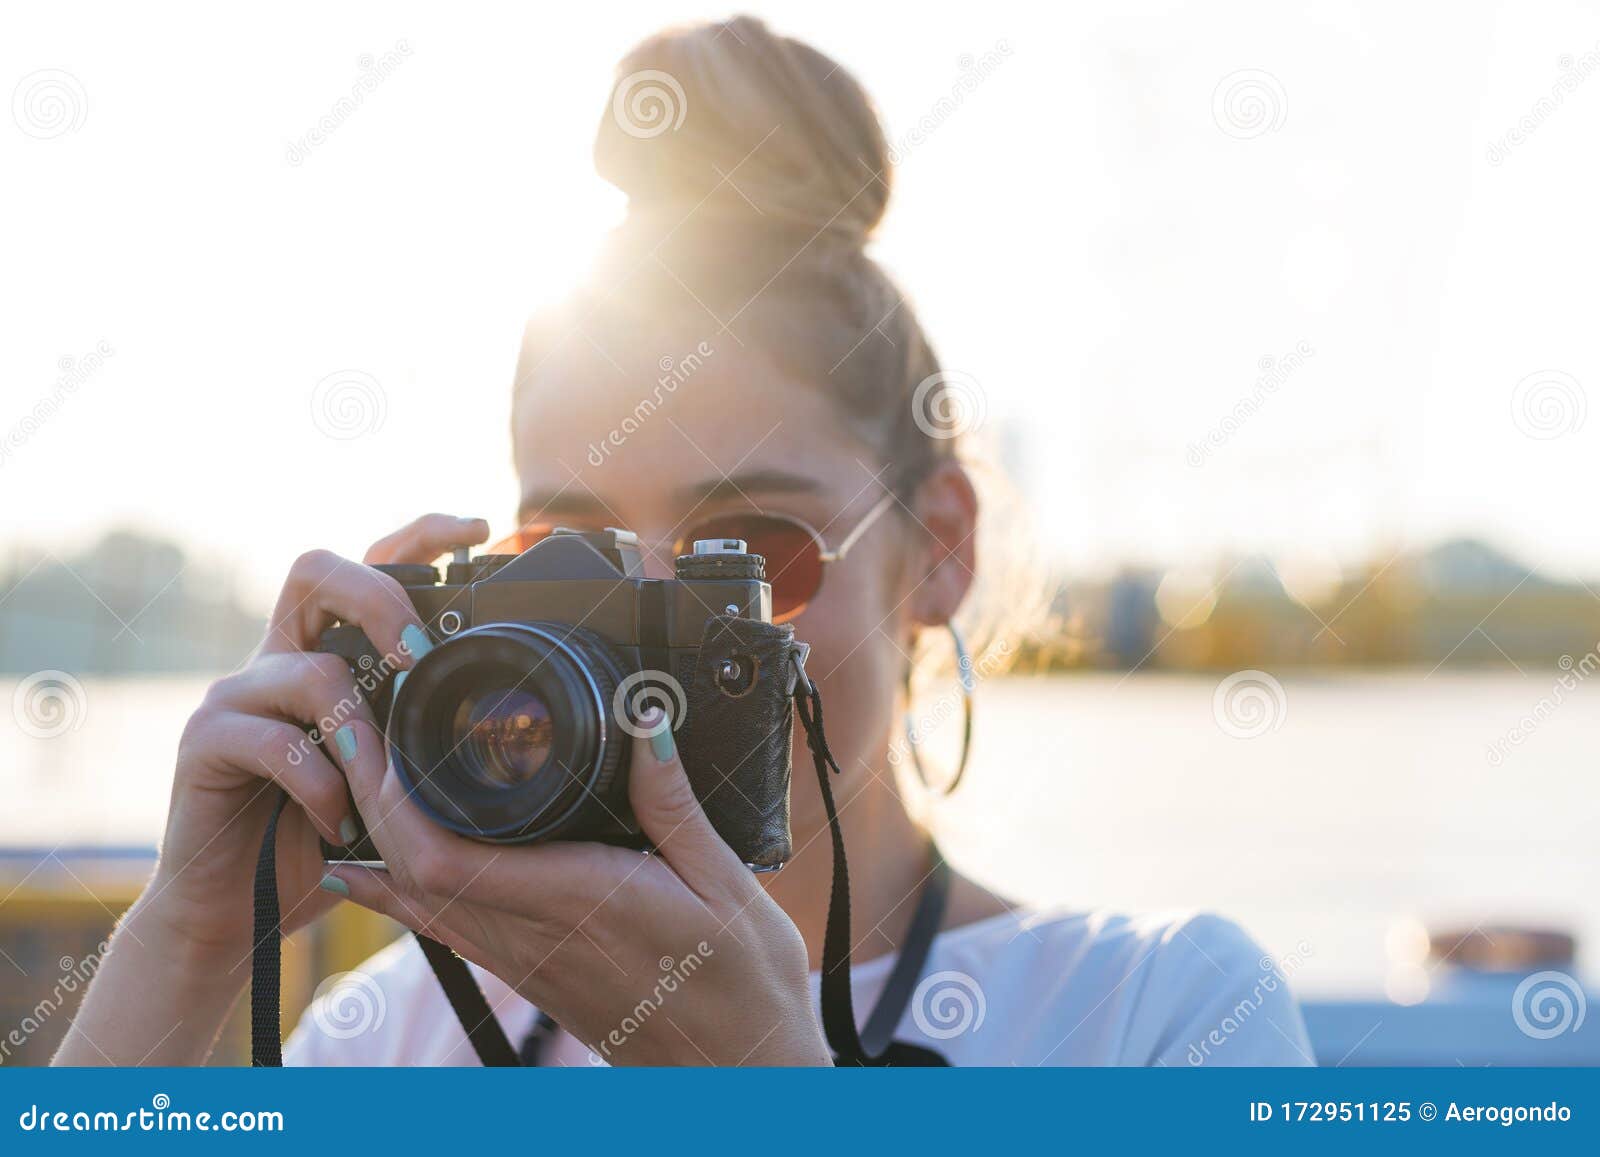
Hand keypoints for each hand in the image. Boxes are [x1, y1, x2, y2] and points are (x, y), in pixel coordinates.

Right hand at [145, 514, 489, 965]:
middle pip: (317, 570)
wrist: (237, 908)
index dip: (420, 535)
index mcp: (328, 652)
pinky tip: (338, 820)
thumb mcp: (390, 778)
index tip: (480, 529)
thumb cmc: (324, 840)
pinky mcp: (204, 742)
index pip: (368, 566)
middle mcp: (279, 658)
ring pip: (308, 668)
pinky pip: (274, 741)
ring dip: (360, 732)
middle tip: (421, 657)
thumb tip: (504, 710)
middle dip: (379, 600)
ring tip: (378, 787)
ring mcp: (236, 696)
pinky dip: (320, 784)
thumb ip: (421, 733)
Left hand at [324, 709, 831, 1066]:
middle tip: (348, 722)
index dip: (393, 796)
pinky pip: (439, 924)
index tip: (379, 731)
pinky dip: (396, 882)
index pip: (445, 858)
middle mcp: (530, 936)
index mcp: (576, 902)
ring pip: (415, 898)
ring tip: (355, 765)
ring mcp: (521, 960)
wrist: (737, 1074)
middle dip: (368, 793)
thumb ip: (672, 801)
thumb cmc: (741, 983)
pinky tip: (371, 859)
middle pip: (409, 868)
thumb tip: (643, 720)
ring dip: (374, 831)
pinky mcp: (526, 971)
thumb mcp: (725, 880)